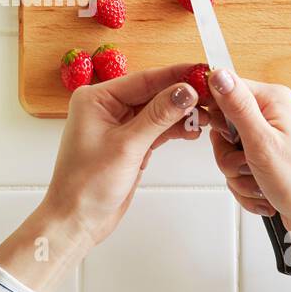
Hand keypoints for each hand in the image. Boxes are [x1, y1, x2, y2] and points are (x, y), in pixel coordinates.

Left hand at [0, 66, 199, 291]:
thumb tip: (185, 91)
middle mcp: (105, 107)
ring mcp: (118, 125)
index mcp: (96, 99)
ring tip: (207, 117)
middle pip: (152, 93)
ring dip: (181, 114)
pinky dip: (173, 129)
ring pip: (157, 111)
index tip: (202, 71)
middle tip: (212, 96)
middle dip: (181, 96)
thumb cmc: (87, 185)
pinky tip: (191, 130)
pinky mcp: (129, 142)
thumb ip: (159, 116)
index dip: (175, 75)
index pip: (143, 79)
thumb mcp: (128, 146)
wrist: (78, 220)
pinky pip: (156, 128)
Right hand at [203, 68, 290, 285]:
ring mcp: (267, 139)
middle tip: (246, 163)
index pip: (226, 88)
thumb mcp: (262, 142)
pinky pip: (237, 170)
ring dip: (237, 175)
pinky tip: (262, 192)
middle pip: (222, 125)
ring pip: (227, 152)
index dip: (216, 112)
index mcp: (273, 100)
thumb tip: (219, 74)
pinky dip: (245, 186)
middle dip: (228, 154)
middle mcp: (271, 116)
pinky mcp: (264, 160)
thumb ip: (237, 106)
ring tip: (259, 182)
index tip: (222, 134)